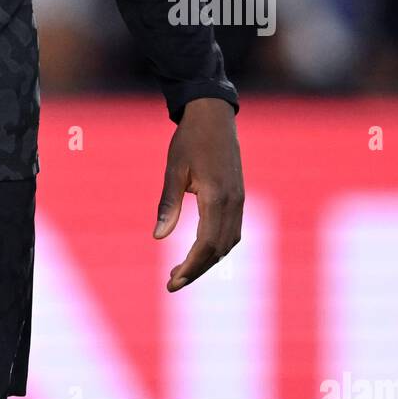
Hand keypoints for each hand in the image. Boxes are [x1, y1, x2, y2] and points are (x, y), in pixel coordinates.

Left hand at [153, 97, 243, 291]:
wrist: (214, 115)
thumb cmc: (190, 140)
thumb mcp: (174, 170)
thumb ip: (168, 205)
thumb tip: (158, 237)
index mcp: (216, 196)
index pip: (206, 244)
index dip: (191, 267)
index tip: (173, 281)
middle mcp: (233, 202)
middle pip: (218, 250)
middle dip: (197, 269)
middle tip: (173, 282)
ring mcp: (240, 200)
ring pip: (229, 243)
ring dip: (208, 260)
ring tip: (182, 269)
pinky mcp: (239, 196)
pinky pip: (232, 231)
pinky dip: (218, 246)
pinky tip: (200, 250)